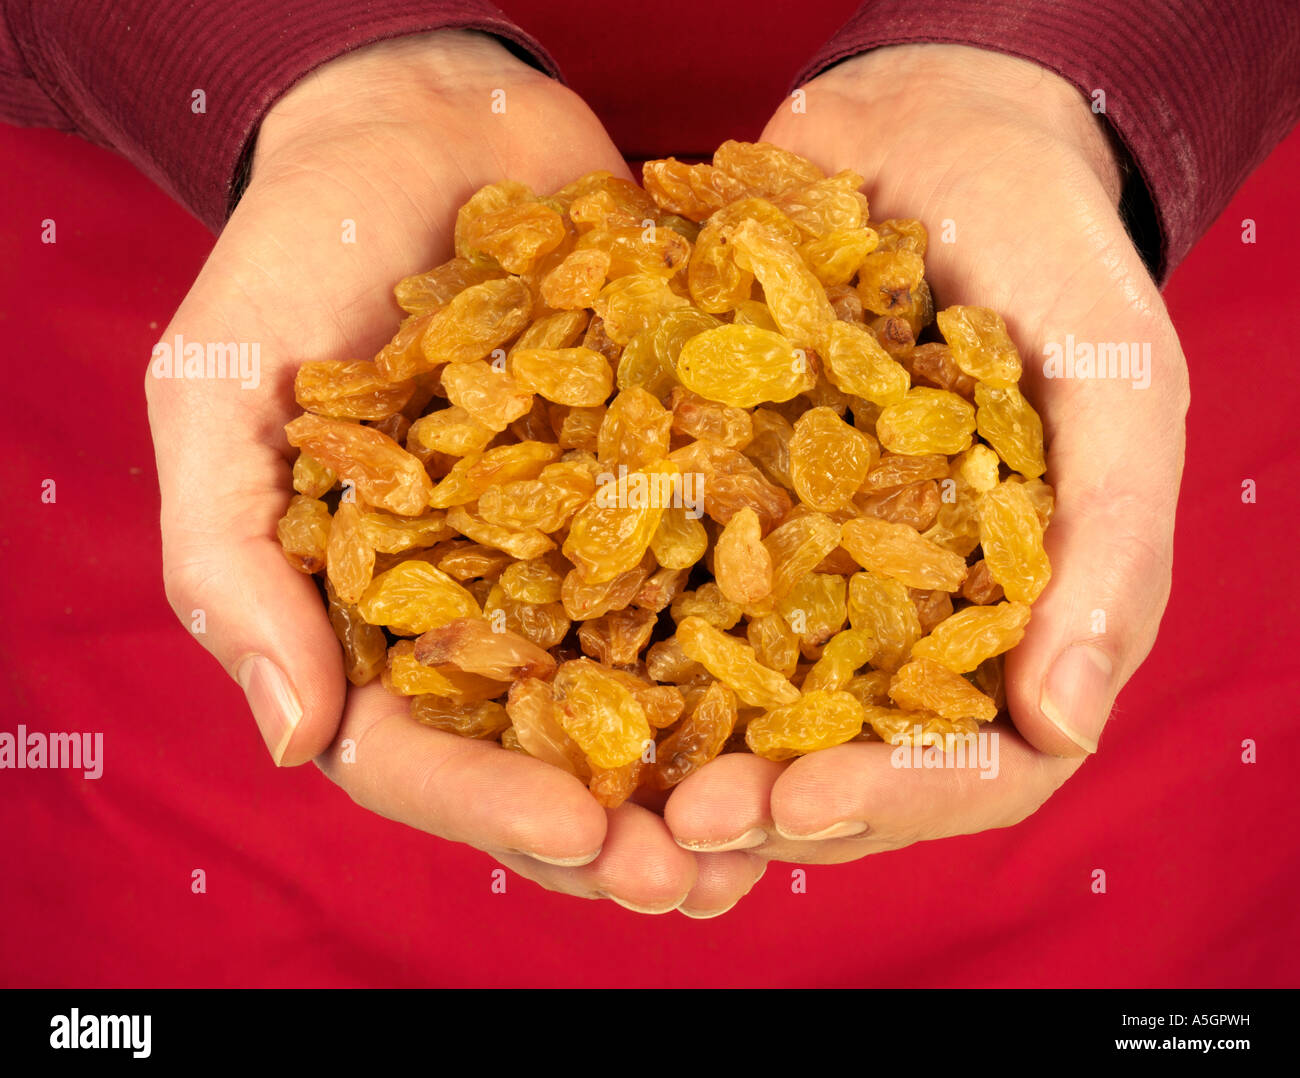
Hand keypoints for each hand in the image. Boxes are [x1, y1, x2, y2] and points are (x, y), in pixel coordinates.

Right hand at [145, 30, 763, 915]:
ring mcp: (580, 554)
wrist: (426, 125)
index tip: (587, 837)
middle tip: (703, 877)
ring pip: (644, 696)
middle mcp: (483, 607)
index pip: (418, 749)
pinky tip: (836, 687)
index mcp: (369, 615)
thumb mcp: (220, 390)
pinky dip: (769, 637)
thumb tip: (296, 743)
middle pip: (544, 754)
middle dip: (621, 828)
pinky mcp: (663, 487)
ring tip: (786, 830)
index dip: (494, 806)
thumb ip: (237, 562)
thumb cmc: (300, 252)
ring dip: (711, 774)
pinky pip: (718, 576)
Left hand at [665, 44, 1188, 863]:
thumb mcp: (1114, 384)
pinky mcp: (720, 505)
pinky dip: (617, 631)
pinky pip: (664, 584)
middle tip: (679, 827)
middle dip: (764, 804)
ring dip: (680, 756)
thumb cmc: (1050, 253)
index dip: (893, 800)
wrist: (930, 131)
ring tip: (609, 784)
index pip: (969, 764)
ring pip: (740, 702)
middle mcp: (899, 618)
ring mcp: (802, 568)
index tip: (803, 803)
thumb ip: (1109, 549)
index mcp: (1010, 623)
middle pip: (838, 759)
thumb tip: (1068, 726)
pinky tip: (550, 657)